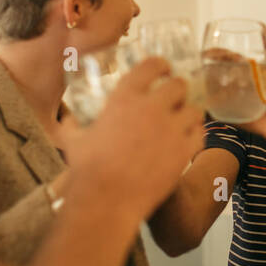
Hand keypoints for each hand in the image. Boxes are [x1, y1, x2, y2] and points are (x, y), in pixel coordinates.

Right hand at [63, 57, 203, 218]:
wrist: (107, 199)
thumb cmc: (87, 170)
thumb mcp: (74, 141)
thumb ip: (72, 125)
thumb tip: (65, 120)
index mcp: (124, 98)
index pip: (151, 66)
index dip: (161, 65)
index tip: (164, 69)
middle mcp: (151, 108)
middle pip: (179, 85)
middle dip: (178, 90)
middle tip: (175, 99)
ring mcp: (171, 129)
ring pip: (194, 110)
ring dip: (189, 114)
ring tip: (183, 122)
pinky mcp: (184, 151)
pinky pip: (200, 134)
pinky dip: (195, 135)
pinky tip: (187, 141)